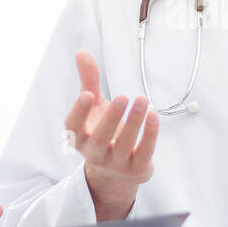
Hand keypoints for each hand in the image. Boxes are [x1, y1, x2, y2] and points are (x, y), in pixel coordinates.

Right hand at [64, 50, 157, 220]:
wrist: (116, 174)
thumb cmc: (103, 131)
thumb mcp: (95, 108)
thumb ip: (89, 81)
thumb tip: (81, 52)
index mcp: (79, 138)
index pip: (73, 127)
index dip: (79, 112)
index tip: (87, 95)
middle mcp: (95, 154)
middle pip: (100, 137)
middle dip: (111, 117)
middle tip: (122, 96)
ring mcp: (116, 164)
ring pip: (124, 144)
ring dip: (134, 122)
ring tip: (142, 100)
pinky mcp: (136, 169)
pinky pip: (144, 152)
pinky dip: (150, 134)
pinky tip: (154, 115)